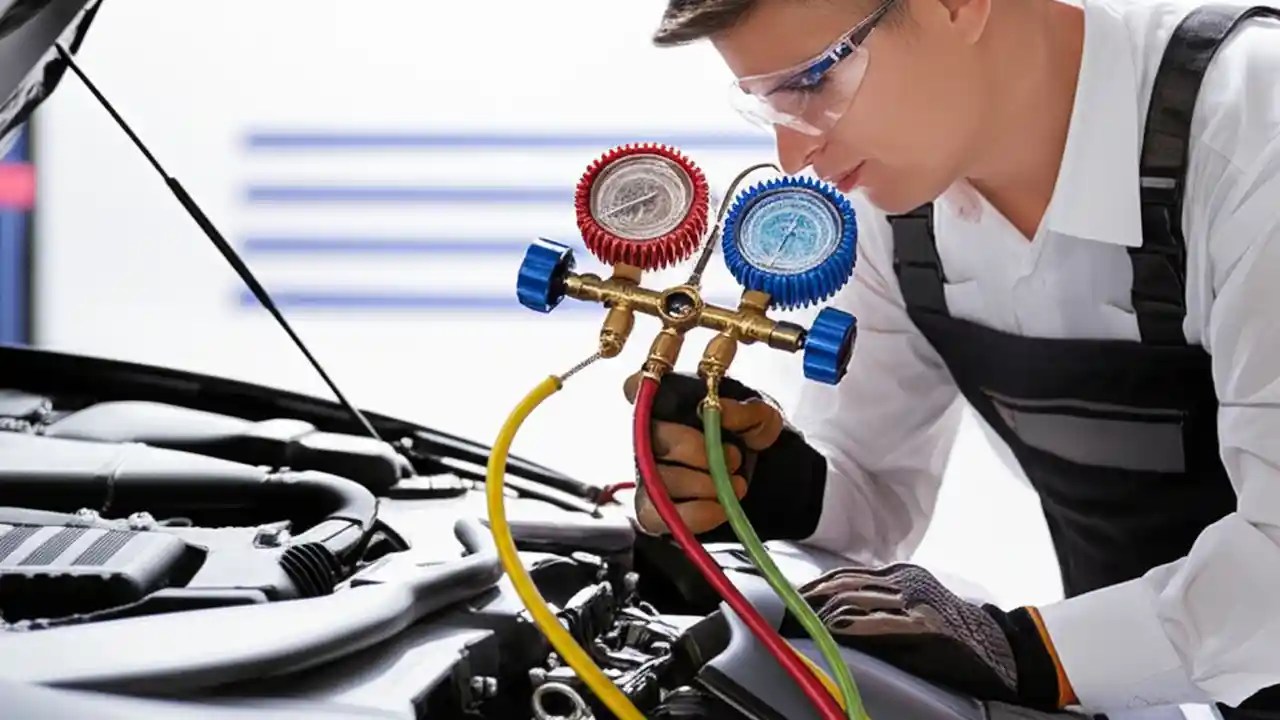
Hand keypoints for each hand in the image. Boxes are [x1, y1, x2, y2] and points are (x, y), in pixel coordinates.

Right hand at [623, 371, 783, 534]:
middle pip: (652, 439)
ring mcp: (647, 473)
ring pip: (657, 480)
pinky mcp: (652, 509)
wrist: (767, 480)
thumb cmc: (753, 439)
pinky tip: (720, 508)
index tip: (683, 404)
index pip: (637, 388)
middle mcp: (650, 436)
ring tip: (736, 484)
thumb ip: (744, 411)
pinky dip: (694, 514)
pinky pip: (658, 515)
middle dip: (697, 452)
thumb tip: (717, 409)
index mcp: (671, 404)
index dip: (644, 391)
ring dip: (702, 485)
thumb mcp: (762, 419)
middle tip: (733, 458)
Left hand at [795, 562, 1070, 709]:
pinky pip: (880, 624)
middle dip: (808, 601)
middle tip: (784, 615)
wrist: (1002, 648)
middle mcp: (906, 581)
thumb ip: (878, 601)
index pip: (843, 575)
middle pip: (842, 585)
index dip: (811, 588)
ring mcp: (916, 602)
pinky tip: (832, 631)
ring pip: (854, 600)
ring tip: (800, 627)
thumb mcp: (912, 605)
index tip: (787, 601)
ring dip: (821, 615)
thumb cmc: (951, 632)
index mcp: (901, 573)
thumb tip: (826, 609)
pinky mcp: (926, 627)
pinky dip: (851, 627)